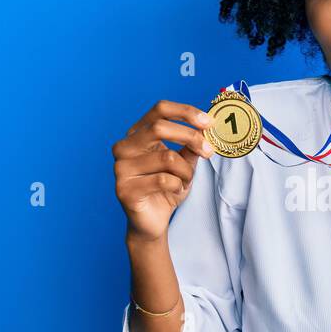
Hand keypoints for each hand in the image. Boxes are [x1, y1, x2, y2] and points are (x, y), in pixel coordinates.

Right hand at [113, 100, 214, 241]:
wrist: (153, 222)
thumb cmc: (167, 188)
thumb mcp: (184, 162)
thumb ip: (191, 144)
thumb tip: (206, 126)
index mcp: (136, 134)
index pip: (159, 109)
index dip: (186, 112)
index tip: (209, 122)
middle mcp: (124, 147)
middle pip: (159, 127)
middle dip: (191, 137)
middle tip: (209, 152)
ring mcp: (121, 168)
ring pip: (167, 157)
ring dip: (186, 171)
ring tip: (185, 181)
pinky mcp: (124, 189)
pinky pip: (164, 180)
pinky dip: (178, 186)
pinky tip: (175, 191)